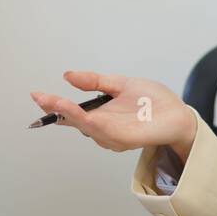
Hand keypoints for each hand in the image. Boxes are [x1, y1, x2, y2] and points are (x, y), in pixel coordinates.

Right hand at [30, 71, 197, 160]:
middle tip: (41, 98)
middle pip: (73, 121)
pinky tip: (83, 115)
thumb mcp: (120, 84)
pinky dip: (91, 124)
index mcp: (101, 114)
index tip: (37, 95)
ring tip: (58, 102)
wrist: (179, 113)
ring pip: (86, 126)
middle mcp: (103, 128)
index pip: (72, 113)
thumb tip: (68, 75)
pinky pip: (104, 132)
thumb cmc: (153, 101)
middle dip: (56, 110)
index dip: (54, 106)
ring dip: (71, 115)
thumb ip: (95, 81)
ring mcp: (113, 136)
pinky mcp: (125, 140)